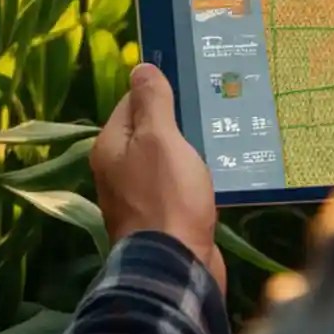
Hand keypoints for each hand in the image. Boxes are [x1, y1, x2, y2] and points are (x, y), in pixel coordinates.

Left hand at [91, 64, 225, 291]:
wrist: (175, 267)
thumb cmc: (166, 197)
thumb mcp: (160, 139)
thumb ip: (152, 101)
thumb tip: (141, 67)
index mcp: (111, 147)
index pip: (131, 102)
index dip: (160, 91)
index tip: (192, 84)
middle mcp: (118, 171)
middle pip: (150, 131)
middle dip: (179, 121)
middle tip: (213, 109)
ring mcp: (140, 197)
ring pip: (167, 160)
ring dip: (191, 151)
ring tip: (222, 138)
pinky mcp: (163, 218)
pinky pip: (179, 187)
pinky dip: (195, 178)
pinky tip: (219, 174)